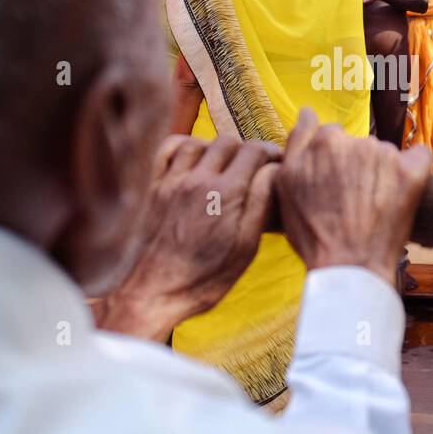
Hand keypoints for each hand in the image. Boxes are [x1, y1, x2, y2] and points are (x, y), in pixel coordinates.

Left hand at [97, 136, 278, 340]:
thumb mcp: (245, 246)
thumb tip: (274, 170)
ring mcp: (173, 181)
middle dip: (247, 150)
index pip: (254, 151)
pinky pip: (169, 149)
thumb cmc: (205, 277)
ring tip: (227, 165)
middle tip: (255, 167)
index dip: (271, 153)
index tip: (277, 163)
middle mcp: (198, 180)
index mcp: (226, 193)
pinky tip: (195, 159)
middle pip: (229, 142)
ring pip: (200, 142)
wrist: (156, 292)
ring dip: (217, 148)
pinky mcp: (156, 188)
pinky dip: (185, 146)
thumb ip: (261, 202)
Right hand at [277, 108, 431, 279]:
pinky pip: (420, 156)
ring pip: (384, 154)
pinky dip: (414, 167)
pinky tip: (405, 190)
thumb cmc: (313, 231)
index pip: (330, 137)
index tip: (332, 186)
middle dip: (354, 166)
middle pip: (357, 145)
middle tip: (350, 200)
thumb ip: (297, 142)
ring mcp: (386, 155)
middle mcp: (356, 141)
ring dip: (380, 172)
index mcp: (324, 140)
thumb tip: (308, 111)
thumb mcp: (286, 186)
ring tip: (372, 207)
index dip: (330, 163)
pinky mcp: (412, 171)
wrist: (349, 266)